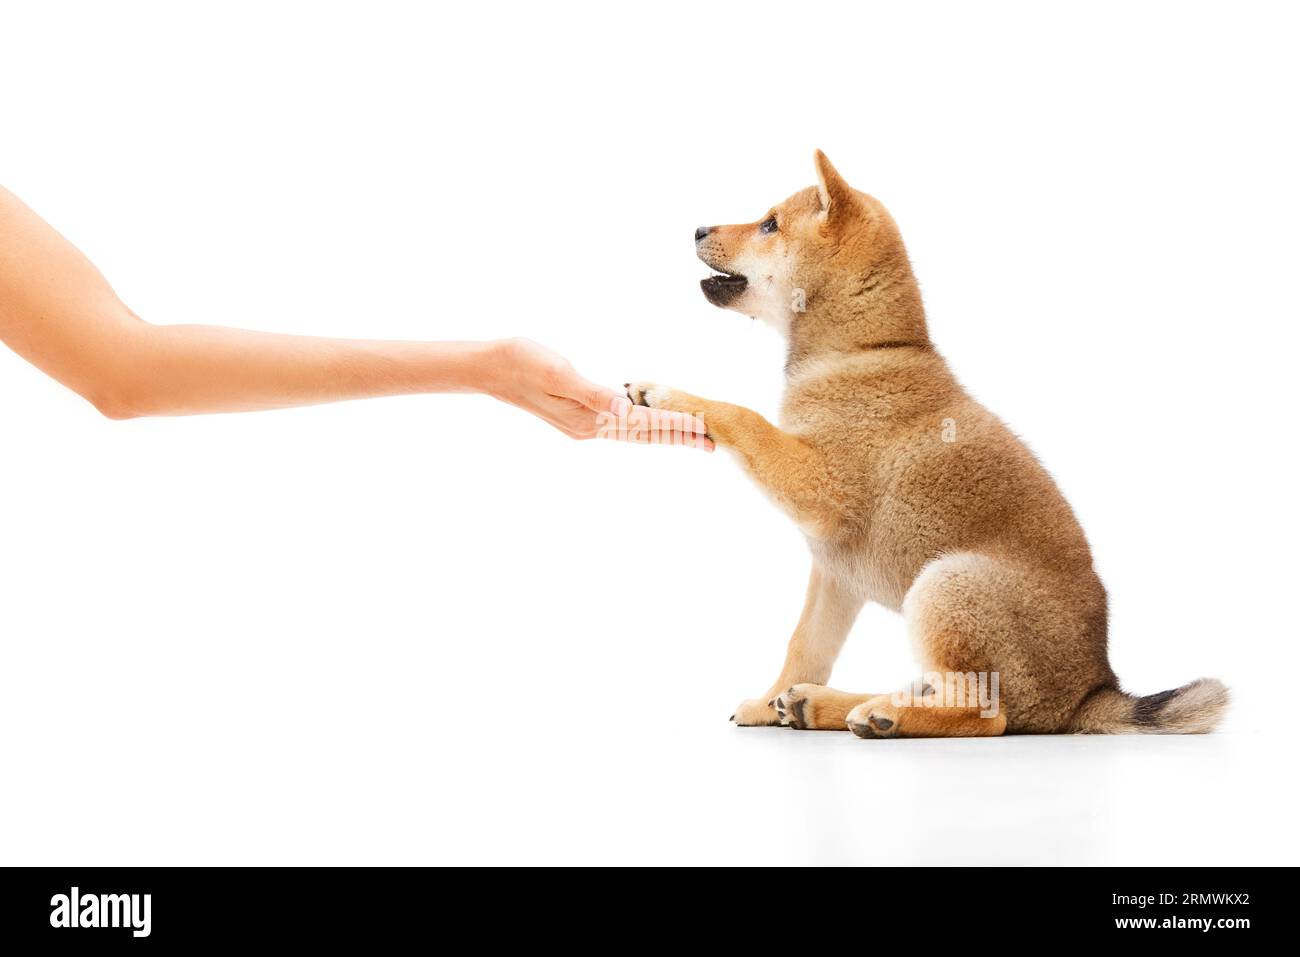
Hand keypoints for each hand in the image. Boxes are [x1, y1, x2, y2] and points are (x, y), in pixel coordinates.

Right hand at [485, 338, 712, 449]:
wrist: (490, 367)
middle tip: (712, 441)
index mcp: (587, 419)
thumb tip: (626, 407)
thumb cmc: (522, 363)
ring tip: (691, 435)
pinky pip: (620, 423)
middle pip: (643, 433)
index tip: (702, 426)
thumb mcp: (559, 374)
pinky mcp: (578, 415)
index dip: (673, 422)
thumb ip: (592, 394)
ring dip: (663, 432)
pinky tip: (651, 422)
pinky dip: (642, 423)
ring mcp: (584, 424)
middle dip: (678, 436)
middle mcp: (589, 427)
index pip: (641, 422)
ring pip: (633, 430)